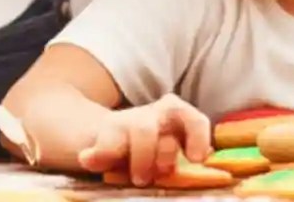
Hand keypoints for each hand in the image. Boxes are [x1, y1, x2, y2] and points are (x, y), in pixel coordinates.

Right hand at [76, 94, 211, 186]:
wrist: (118, 139)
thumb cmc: (157, 152)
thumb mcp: (174, 154)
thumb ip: (187, 159)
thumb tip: (204, 158)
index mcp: (178, 117)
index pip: (194, 120)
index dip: (198, 137)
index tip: (196, 158)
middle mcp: (156, 114)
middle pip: (167, 126)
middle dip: (162, 152)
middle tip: (163, 173)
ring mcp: (130, 120)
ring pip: (141, 130)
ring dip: (141, 156)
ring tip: (139, 178)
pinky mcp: (107, 131)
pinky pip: (103, 143)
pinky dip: (97, 154)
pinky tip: (89, 161)